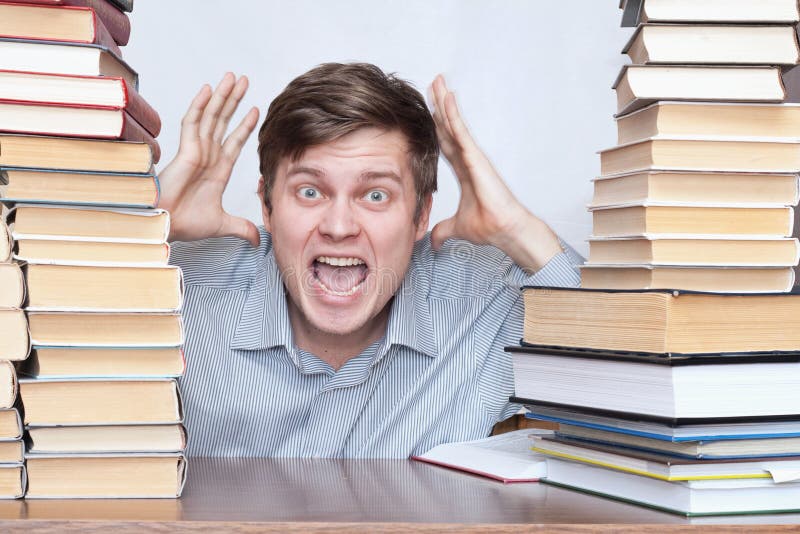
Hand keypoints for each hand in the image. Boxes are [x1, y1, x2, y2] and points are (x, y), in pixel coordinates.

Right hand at [157, 72, 260, 245]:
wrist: (166, 224)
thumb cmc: (186, 222)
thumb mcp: (223, 225)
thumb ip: (241, 227)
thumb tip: (258, 239)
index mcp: (218, 169)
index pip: (234, 141)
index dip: (245, 125)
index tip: (256, 110)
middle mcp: (208, 155)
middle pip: (223, 121)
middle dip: (234, 100)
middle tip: (245, 80)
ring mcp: (196, 150)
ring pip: (211, 117)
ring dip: (222, 96)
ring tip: (234, 77)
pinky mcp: (185, 150)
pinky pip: (193, 122)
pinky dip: (200, 105)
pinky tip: (208, 89)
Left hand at [429, 75, 561, 270]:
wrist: (504, 230)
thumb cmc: (489, 227)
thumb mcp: (456, 228)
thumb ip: (443, 230)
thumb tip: (432, 242)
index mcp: (464, 172)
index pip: (445, 143)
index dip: (436, 126)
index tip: (428, 110)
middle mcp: (468, 160)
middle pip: (448, 127)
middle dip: (439, 106)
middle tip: (432, 84)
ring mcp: (472, 156)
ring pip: (454, 124)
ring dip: (444, 102)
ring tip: (437, 81)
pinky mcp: (476, 157)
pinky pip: (461, 131)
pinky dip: (452, 114)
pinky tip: (445, 97)